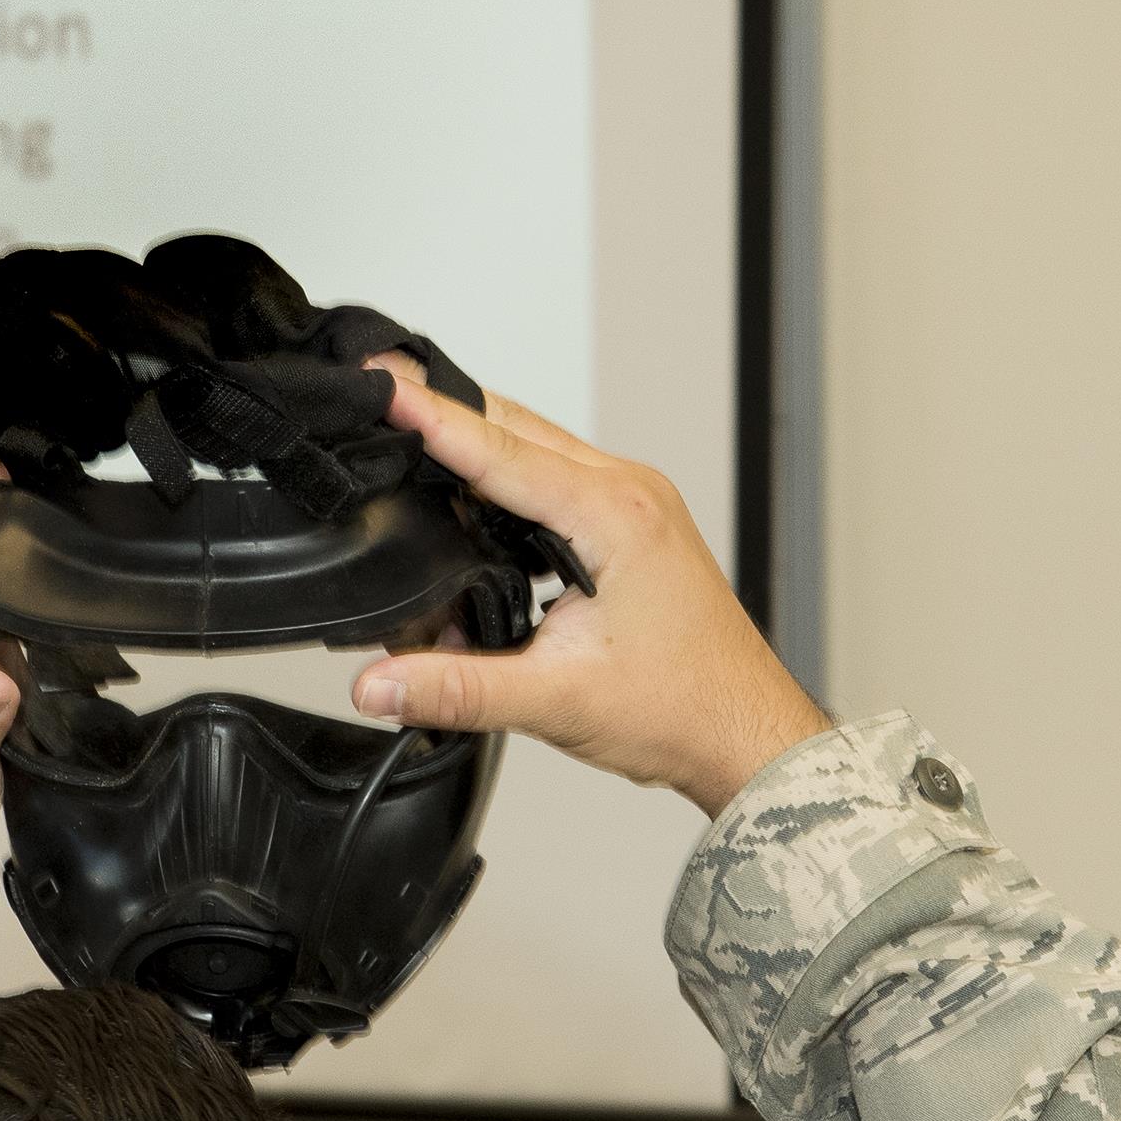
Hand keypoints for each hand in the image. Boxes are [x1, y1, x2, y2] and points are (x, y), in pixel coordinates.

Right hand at [351, 373, 829, 814]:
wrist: (742, 735)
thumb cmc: (684, 707)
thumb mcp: (554, 700)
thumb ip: (455, 689)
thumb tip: (378, 684)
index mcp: (615, 515)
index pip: (501, 452)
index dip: (433, 418)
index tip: (382, 387)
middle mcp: (628, 493)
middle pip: (516, 426)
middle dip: (444, 404)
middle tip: (380, 385)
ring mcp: (632, 505)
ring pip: (537, 446)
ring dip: (476, 437)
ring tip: (409, 426)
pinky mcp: (628, 526)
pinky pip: (556, 476)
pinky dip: (505, 474)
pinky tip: (469, 495)